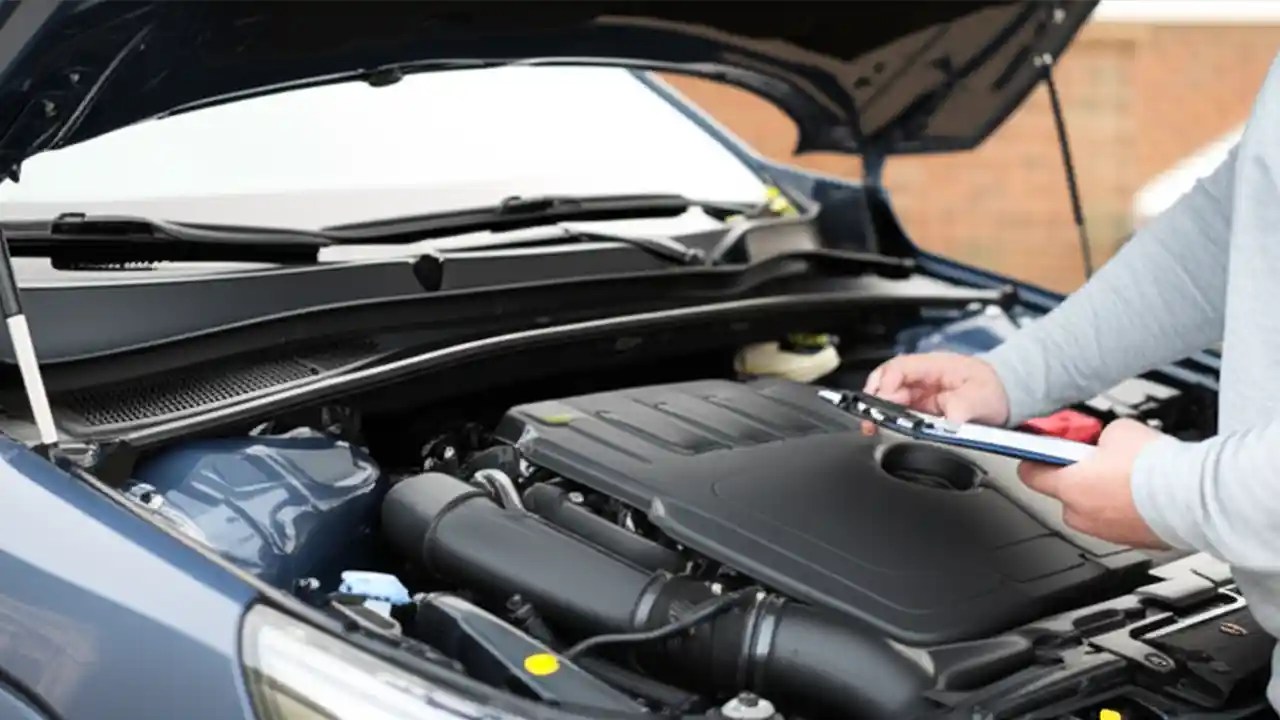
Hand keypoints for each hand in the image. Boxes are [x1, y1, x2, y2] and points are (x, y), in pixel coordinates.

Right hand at [861, 352, 1010, 434]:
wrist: (1007, 398)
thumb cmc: (995, 390)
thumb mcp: (983, 397)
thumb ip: (965, 406)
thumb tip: (949, 419)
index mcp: (935, 366)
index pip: (900, 367)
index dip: (886, 382)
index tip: (882, 401)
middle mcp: (923, 377)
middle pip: (888, 382)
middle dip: (875, 399)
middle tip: (870, 419)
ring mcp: (921, 392)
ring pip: (890, 397)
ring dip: (880, 411)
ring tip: (873, 426)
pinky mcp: (922, 408)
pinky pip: (900, 411)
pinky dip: (890, 420)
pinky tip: (886, 429)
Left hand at [1018, 418, 1168, 548]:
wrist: (1192, 498)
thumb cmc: (1154, 468)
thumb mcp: (1117, 431)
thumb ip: (1099, 438)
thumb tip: (1102, 442)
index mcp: (1069, 487)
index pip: (1030, 475)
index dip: (1035, 461)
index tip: (1041, 454)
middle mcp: (1082, 515)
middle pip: (1065, 494)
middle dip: (1078, 477)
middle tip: (1099, 460)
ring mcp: (1107, 532)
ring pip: (1094, 509)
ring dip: (1104, 494)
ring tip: (1129, 476)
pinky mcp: (1133, 541)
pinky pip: (1120, 521)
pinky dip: (1127, 509)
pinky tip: (1146, 492)